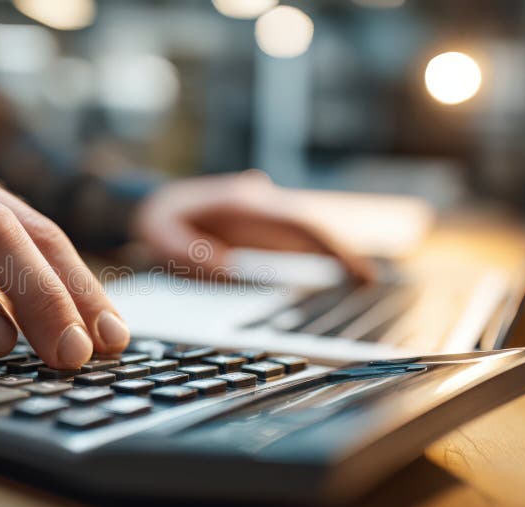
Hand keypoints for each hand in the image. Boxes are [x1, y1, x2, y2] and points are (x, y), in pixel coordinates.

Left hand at [132, 170, 373, 280]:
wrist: (155, 204)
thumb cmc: (158, 220)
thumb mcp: (162, 235)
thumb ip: (190, 252)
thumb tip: (228, 269)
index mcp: (241, 203)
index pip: (297, 222)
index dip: (329, 245)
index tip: (354, 269)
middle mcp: (260, 204)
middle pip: (310, 228)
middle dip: (341, 252)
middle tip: (369, 284)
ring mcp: (264, 215)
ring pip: (305, 235)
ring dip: (330, 258)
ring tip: (356, 286)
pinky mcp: (263, 230)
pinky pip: (293, 244)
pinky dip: (312, 261)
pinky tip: (327, 282)